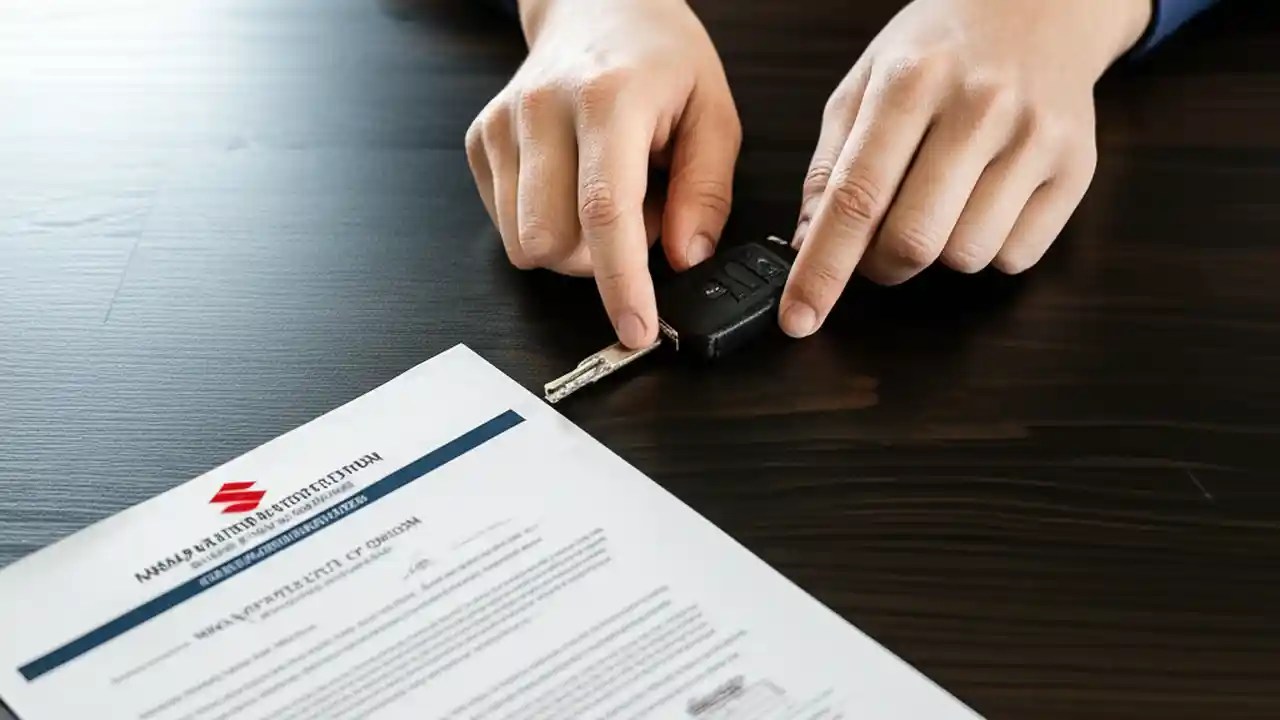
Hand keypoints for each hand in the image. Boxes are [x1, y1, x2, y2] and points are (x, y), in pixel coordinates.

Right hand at [466, 0, 740, 348]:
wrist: (596, 5)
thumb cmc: (658, 58)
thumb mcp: (713, 113)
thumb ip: (707, 191)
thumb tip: (683, 258)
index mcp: (609, 98)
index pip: (605, 212)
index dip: (621, 284)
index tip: (636, 330)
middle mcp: (543, 109)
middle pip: (552, 243)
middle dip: (599, 260)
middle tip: (638, 216)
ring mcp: (503, 124)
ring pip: (524, 244)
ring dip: (572, 245)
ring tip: (604, 195)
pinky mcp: (480, 141)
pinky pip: (506, 225)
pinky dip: (546, 225)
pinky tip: (572, 186)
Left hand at [779, 0, 1152, 336]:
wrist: (1040, 5)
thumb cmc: (940, 48)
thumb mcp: (865, 82)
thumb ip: (831, 162)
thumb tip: (806, 242)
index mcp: (910, 82)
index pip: (856, 197)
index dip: (823, 270)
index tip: (798, 318)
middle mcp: (979, 108)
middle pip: (914, 241)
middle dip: (881, 265)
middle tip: (878, 243)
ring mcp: (1035, 138)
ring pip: (966, 257)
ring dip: (938, 253)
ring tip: (942, 201)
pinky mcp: (1077, 169)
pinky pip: (1016, 257)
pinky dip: (988, 247)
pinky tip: (985, 200)